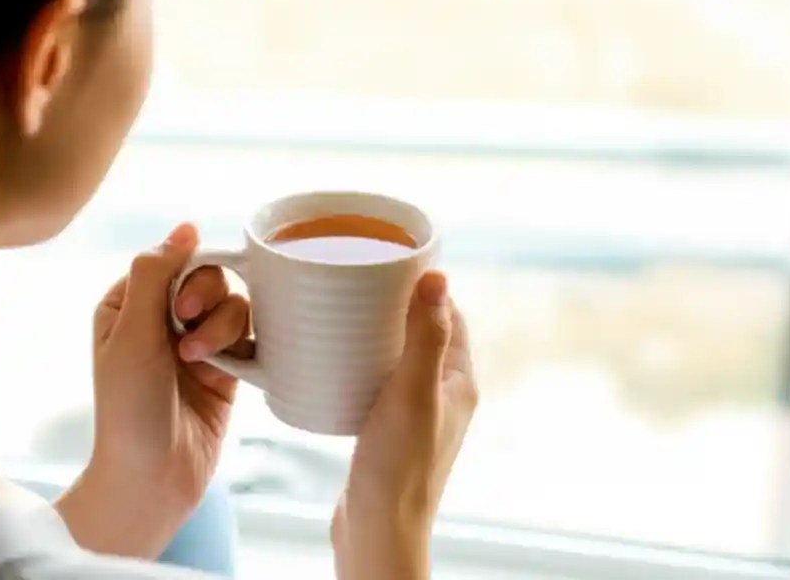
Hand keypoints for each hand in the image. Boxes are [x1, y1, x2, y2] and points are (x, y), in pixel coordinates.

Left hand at [55, 223, 251, 557]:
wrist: (152, 480)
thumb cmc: (128, 410)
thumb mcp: (131, 335)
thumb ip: (155, 275)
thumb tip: (186, 226)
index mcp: (129, 305)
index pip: (172, 260)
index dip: (187, 273)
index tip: (183, 306)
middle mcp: (162, 320)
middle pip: (209, 278)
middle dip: (208, 301)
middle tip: (190, 329)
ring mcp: (196, 346)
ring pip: (234, 306)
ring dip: (223, 329)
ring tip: (200, 363)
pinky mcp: (226, 372)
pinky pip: (250, 339)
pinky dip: (246, 349)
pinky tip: (233, 370)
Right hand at [333, 272, 476, 578]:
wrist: (377, 530)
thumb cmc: (399, 468)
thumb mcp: (412, 392)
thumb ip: (426, 336)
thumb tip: (438, 276)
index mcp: (460, 382)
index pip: (450, 315)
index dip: (426, 285)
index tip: (392, 259)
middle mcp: (442, 396)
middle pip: (421, 332)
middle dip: (393, 305)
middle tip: (357, 281)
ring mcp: (414, 414)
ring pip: (395, 357)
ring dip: (373, 334)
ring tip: (339, 312)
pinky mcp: (385, 430)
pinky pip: (374, 382)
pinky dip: (356, 364)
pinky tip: (329, 360)